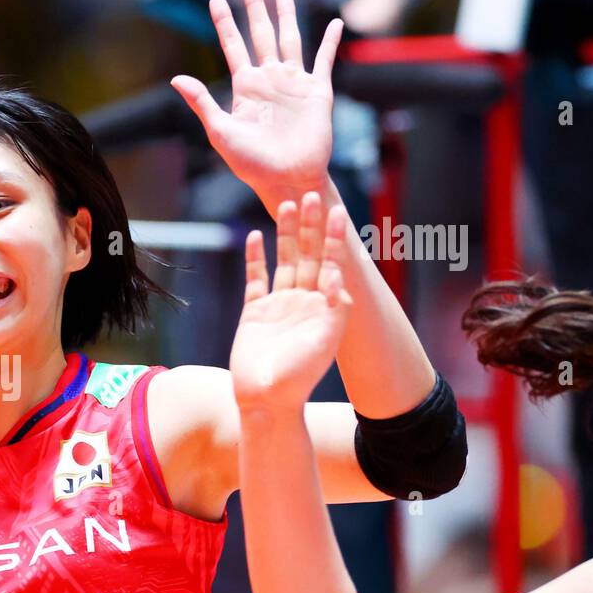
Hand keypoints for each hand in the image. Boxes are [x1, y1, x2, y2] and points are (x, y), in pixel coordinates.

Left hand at [171, 0, 342, 202]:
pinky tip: (334, 24)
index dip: (224, 22)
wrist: (286, 179)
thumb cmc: (251, 163)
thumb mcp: (220, 131)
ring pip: (289, 40)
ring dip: (286, 16)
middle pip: (260, 34)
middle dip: (255, 8)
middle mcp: (268, 80)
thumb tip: (177, 78)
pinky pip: (324, 60)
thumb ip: (202, 102)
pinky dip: (330, 41)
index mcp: (245, 87)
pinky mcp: (317, 92)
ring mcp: (293, 84)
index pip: (232, 45)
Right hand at [229, 194, 353, 412]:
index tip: (337, 211)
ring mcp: (278, 305)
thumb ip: (334, 307)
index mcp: (323, 306)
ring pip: (284, 261)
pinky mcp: (254, 312)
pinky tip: (255, 237)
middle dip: (310, 226)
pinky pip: (255, 279)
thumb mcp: (326, 340)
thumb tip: (337, 274)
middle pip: (307, 254)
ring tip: (287, 206)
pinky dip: (255, 258)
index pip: (330, 263)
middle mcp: (303, 301)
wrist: (266, 399)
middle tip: (311, 194)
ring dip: (286, 234)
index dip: (333, 237)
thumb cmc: (299, 375)